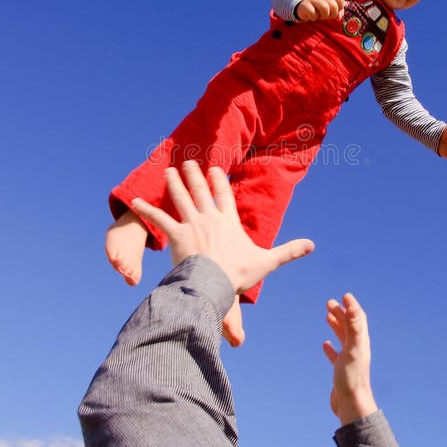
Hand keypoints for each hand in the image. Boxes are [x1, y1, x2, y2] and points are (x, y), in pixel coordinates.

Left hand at [130, 161, 314, 295]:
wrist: (213, 284)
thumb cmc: (237, 274)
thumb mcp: (267, 261)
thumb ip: (289, 251)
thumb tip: (312, 245)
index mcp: (228, 222)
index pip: (223, 196)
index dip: (219, 181)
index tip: (215, 168)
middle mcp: (209, 218)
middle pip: (200, 191)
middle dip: (195, 175)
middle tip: (189, 162)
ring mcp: (191, 224)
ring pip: (181, 198)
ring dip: (174, 183)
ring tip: (169, 171)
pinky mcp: (176, 235)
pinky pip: (159, 219)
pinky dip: (146, 210)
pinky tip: (134, 201)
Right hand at [295, 0, 344, 21]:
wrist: (301, 6)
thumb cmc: (318, 8)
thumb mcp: (329, 9)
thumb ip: (337, 12)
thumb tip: (339, 18)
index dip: (339, 8)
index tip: (334, 12)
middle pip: (334, 6)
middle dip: (332, 14)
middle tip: (326, 16)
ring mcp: (313, 0)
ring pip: (325, 8)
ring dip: (323, 16)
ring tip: (319, 16)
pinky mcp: (305, 5)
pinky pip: (313, 14)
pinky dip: (313, 17)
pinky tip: (311, 16)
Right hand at [323, 294, 377, 425]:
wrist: (351, 404)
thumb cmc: (352, 378)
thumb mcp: (353, 348)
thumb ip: (354, 327)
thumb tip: (351, 304)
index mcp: (361, 343)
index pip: (358, 319)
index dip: (352, 307)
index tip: (344, 296)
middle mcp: (356, 350)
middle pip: (350, 326)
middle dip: (341, 313)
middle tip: (329, 302)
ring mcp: (349, 360)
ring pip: (343, 338)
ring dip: (336, 325)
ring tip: (327, 316)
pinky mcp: (341, 371)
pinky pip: (336, 355)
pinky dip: (330, 347)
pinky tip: (325, 345)